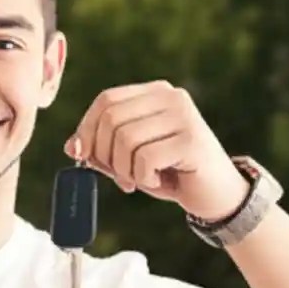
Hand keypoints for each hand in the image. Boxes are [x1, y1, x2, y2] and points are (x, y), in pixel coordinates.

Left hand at [65, 80, 250, 222]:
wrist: (216, 195)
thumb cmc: (169, 172)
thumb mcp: (128, 158)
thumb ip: (101, 147)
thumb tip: (72, 146)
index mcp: (154, 93)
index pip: (106, 100)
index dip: (86, 128)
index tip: (82, 155)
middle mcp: (171, 97)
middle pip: (111, 119)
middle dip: (103, 154)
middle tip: (118, 175)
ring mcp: (184, 116)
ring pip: (125, 139)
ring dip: (123, 169)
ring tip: (139, 178)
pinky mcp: (191, 140)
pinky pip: (144, 159)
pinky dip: (142, 177)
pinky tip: (158, 179)